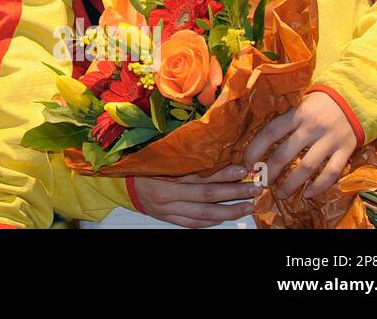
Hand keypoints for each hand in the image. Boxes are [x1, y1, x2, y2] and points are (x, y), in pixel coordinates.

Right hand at [129, 165, 260, 226]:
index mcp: (165, 179)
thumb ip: (183, 160)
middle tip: (254, 188)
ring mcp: (170, 211)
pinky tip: (228, 217)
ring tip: (248, 205)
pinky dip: (213, 221)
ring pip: (205, 214)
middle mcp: (168, 197)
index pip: (200, 178)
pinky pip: (196, 224)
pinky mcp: (170, 220)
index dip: (222, 175)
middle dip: (233, 193)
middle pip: (206, 197)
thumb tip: (213, 153)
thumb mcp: (159, 159)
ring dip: (229, 211)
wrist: (122, 186)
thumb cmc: (141, 168)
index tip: (242, 170)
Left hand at [243, 92, 357, 198]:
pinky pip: (331, 172)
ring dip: (292, 184)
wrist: (352, 101)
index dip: (255, 149)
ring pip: (307, 166)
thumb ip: (282, 122)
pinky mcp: (345, 150)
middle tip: (261, 183)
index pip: (270, 133)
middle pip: (285, 154)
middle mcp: (311, 127)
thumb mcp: (297, 106)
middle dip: (270, 172)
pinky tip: (308, 194)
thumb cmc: (317, 106)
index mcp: (296, 114)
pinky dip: (319, 186)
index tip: (247, 163)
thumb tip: (256, 142)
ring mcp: (329, 140)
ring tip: (281, 194)